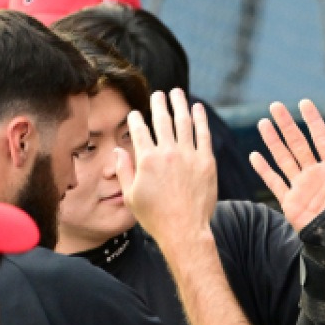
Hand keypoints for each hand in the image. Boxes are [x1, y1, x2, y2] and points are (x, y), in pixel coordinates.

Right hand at [116, 89, 216, 242]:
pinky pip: (204, 135)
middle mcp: (168, 153)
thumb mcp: (131, 195)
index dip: (136, 119)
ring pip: (184, 122)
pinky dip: (200, 119)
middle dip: (159, 103)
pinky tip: (197, 109)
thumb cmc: (155, 216)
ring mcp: (189, 156)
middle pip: (162, 120)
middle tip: (159, 94)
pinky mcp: (207, 162)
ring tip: (177, 93)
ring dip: (180, 105)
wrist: (185, 230)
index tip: (135, 114)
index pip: (139, 130)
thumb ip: (124, 170)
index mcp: (146, 159)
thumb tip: (118, 151)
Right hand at [249, 99, 324, 232]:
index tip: (304, 103)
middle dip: (287, 125)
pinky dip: (264, 170)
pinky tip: (255, 155)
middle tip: (275, 106)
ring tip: (263, 122)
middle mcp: (316, 174)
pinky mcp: (290, 201)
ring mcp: (302, 186)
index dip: (313, 121)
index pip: (322, 138)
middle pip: (298, 143)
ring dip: (273, 141)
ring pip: (284, 158)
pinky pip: (275, 182)